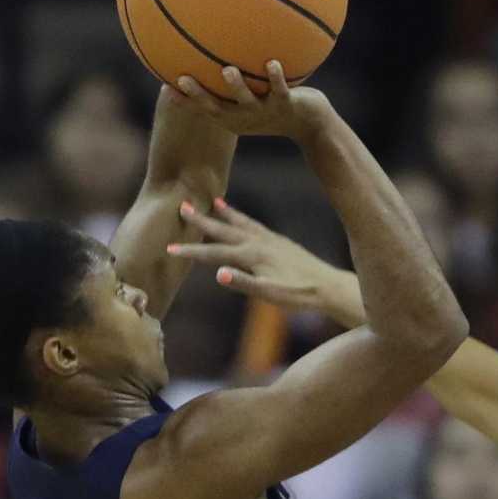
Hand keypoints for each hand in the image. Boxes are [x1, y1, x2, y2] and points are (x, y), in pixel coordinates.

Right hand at [166, 201, 347, 313]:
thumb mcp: (269, 294)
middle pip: (223, 230)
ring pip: (241, 223)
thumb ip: (243, 283)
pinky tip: (242, 220)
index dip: (191, 253)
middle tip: (182, 207)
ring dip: (224, 214)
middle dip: (201, 221)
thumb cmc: (298, 296)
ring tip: (212, 202)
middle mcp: (258, 242)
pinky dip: (244, 219)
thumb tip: (218, 274)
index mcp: (251, 256)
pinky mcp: (280, 242)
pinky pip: (255, 226)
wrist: (328, 287)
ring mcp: (270, 240)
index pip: (213, 254)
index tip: (169, 249)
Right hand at [171, 61, 329, 139]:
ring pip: (248, 101)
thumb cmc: (277, 104)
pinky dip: (276, 77)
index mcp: (234, 117)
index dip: (186, 100)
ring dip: (238, 87)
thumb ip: (234, 82)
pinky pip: (281, 90)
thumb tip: (219, 49)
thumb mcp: (253, 96)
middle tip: (184, 80)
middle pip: (219, 109)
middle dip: (201, 96)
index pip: (206, 109)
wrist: (310, 122)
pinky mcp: (287, 106)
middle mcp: (247, 117)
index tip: (166, 86)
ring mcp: (266, 112)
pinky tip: (272, 62)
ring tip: (227, 70)